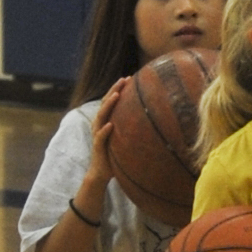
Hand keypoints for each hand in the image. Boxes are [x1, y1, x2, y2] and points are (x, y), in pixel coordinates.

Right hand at [80, 88, 125, 220]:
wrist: (102, 173)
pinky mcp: (97, 147)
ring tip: (116, 95)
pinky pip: (100, 137)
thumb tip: (153, 120)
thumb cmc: (116, 155)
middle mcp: (99, 125)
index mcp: (105, 121)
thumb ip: (133, 129)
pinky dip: (104, 130)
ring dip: (107, 105)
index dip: (118, 88)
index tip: (129, 77)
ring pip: (101, 117)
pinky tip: (110, 124)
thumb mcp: (125, 139)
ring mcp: (97, 135)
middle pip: (104, 103)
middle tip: (124, 79)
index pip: (111, 101)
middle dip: (114, 90)